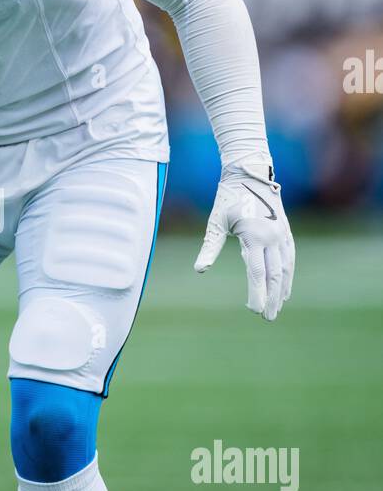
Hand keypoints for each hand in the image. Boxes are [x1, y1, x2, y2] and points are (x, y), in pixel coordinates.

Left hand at [194, 157, 294, 320]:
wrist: (249, 173)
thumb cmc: (228, 197)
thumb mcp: (216, 222)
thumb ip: (210, 246)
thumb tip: (200, 269)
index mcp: (254, 235)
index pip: (257, 272)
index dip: (257, 293)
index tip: (254, 310)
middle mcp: (272, 236)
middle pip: (274, 274)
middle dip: (271, 297)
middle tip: (267, 317)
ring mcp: (281, 233)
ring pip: (285, 268)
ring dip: (282, 289)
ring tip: (277, 307)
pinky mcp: (285, 231)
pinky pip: (290, 257)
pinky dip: (288, 275)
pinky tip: (285, 288)